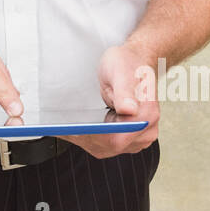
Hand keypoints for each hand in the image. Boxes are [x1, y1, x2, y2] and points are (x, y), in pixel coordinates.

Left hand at [63, 43, 159, 159]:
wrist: (134, 62)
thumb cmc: (127, 64)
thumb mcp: (121, 71)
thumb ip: (124, 92)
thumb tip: (128, 110)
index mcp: (146, 116)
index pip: (117, 139)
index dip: (93, 137)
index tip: (73, 131)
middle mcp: (146, 130)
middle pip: (110, 146)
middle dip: (85, 138)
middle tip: (63, 129)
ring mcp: (138, 137)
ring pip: (106, 148)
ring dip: (86, 140)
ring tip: (67, 129)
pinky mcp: (128, 138)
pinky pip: (107, 145)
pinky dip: (91, 139)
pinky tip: (77, 130)